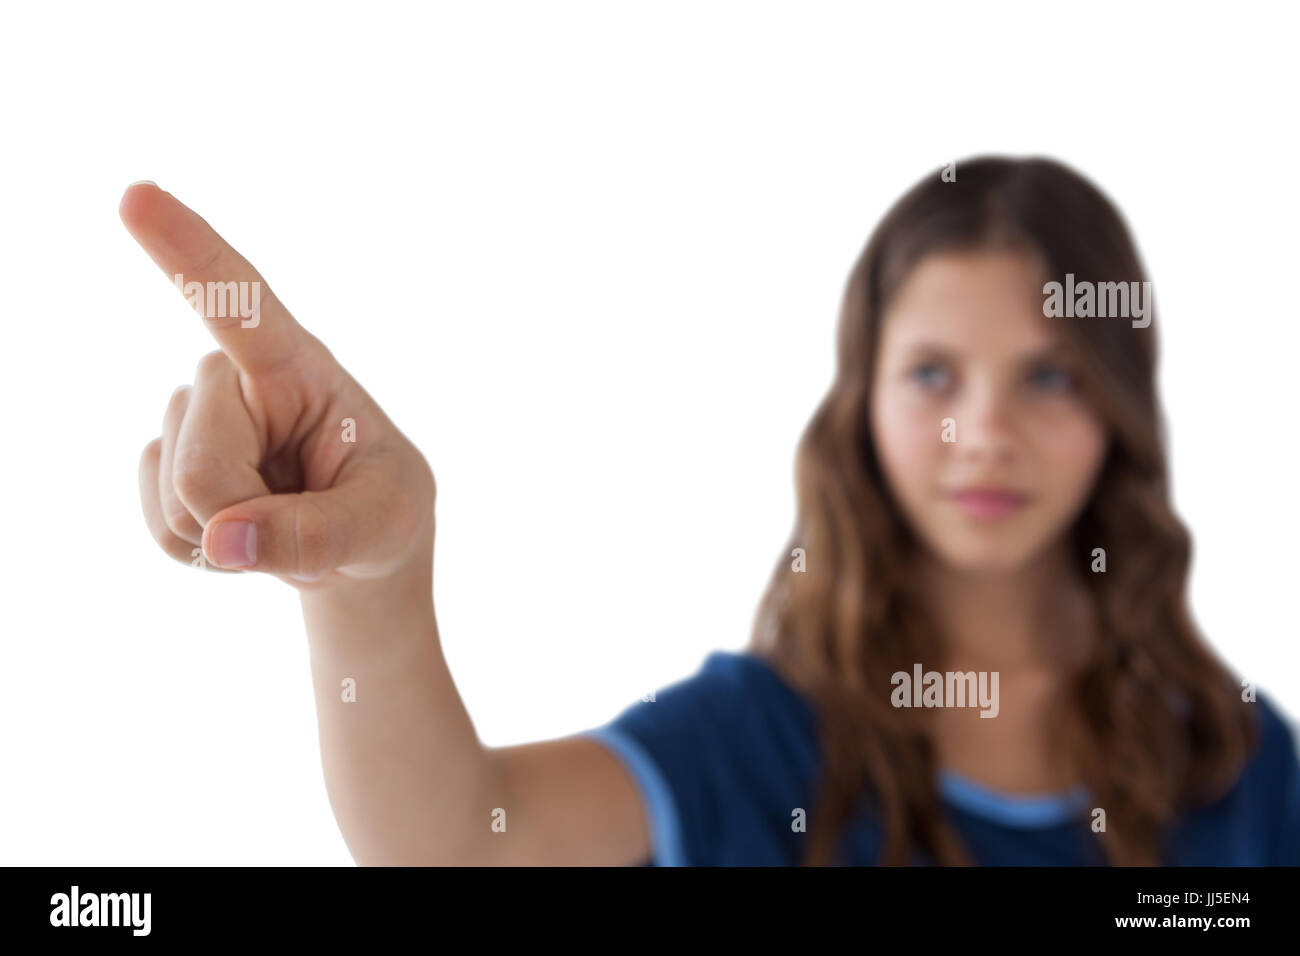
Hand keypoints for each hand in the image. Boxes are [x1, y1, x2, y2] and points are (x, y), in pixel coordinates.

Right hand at [126, 183, 434, 587]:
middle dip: (251, 516)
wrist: (358, 550)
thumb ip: (315, 534)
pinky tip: (243, 534)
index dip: (186, 250)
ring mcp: (191, 420)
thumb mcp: (381, 525)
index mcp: (295, 364)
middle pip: (204, 468)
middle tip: (304, 512)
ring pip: (181, 505)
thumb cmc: (382, 512)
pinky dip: (208, 555)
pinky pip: (161, 530)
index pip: (237, 301)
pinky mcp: (163, 463)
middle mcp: (231, 379)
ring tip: (281, 517)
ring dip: (234, 538)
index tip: (136, 196)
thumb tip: (221, 539)